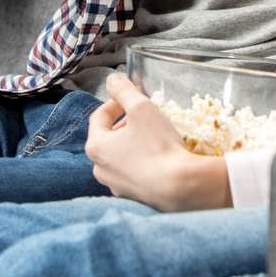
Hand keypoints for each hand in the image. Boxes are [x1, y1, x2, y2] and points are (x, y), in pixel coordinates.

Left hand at [85, 74, 230, 211]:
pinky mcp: (132, 197)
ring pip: (119, 156)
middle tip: (145, 115)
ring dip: (132, 142)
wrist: (179, 187)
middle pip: (108, 137)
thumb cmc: (157, 145)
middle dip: (125, 123)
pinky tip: (157, 157)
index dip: (116, 102)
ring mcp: (115, 185)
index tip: (133, 97)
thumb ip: (124, 90)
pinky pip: (132, 173)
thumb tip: (112, 79)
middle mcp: (100, 169)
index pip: (99, 116)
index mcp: (95, 147)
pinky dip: (140, 161)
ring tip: (153, 135)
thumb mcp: (141, 108)